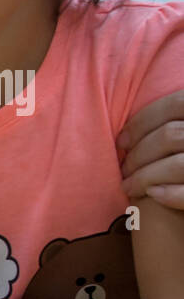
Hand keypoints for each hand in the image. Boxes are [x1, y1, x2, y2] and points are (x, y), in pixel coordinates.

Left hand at [119, 91, 183, 208]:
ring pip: (177, 165)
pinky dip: (170, 194)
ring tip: (128, 186)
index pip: (176, 104)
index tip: (121, 141)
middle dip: (138, 154)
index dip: (143, 122)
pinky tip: (153, 195)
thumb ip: (175, 117)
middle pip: (170, 135)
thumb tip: (131, 125)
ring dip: (144, 177)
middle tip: (122, 169)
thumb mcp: (183, 125)